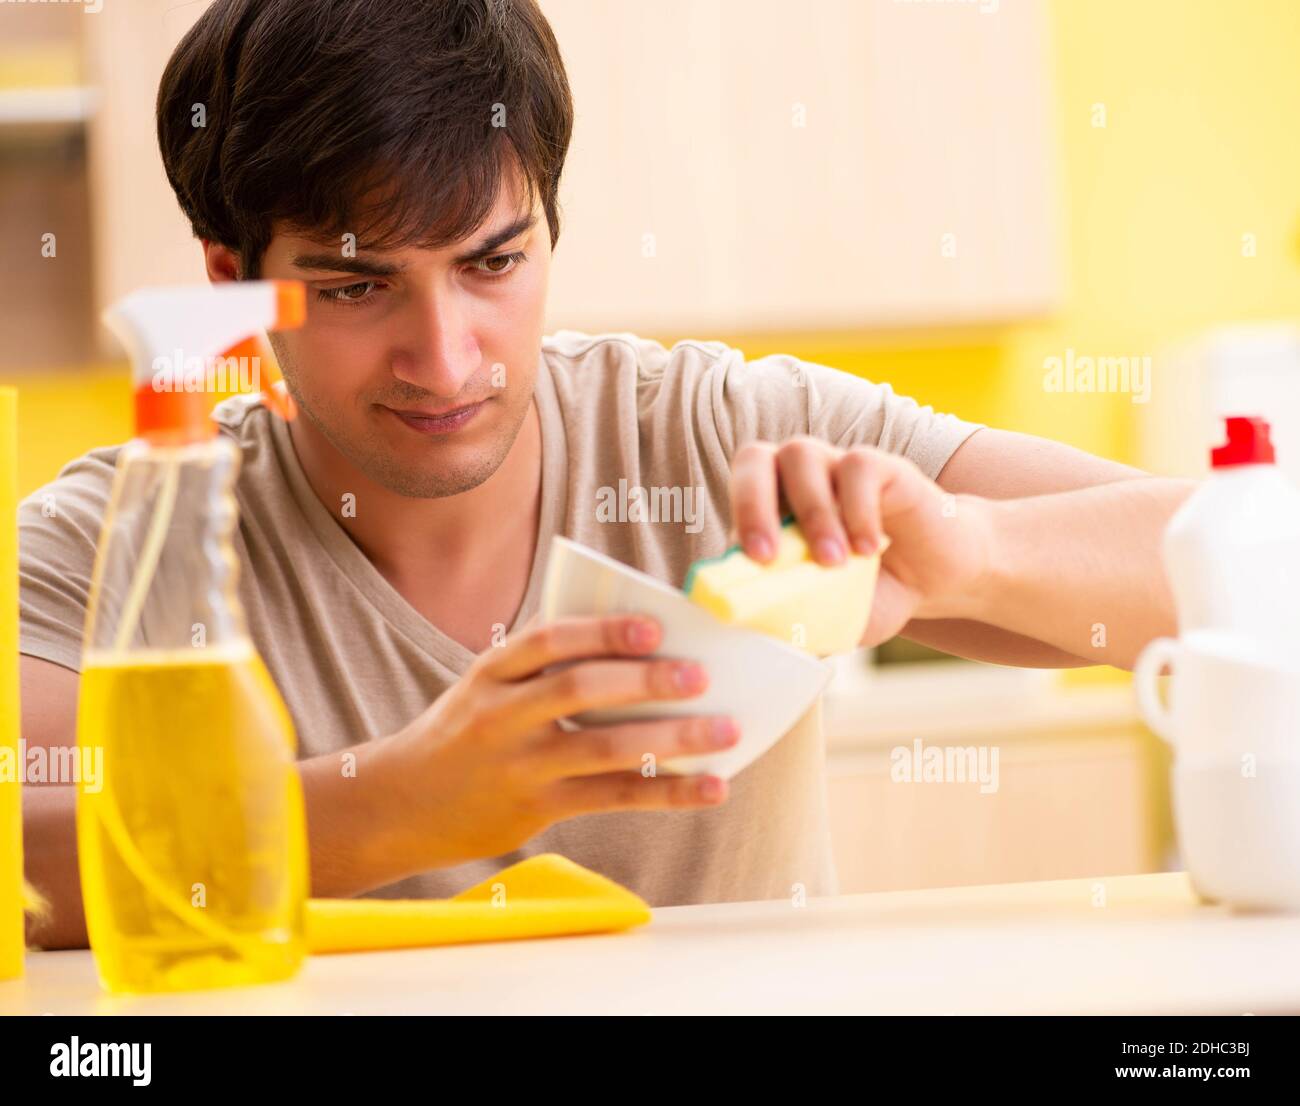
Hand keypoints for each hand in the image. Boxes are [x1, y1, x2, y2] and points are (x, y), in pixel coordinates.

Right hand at [381, 615, 737, 868]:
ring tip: (725, 730)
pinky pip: (613, 798)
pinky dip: (667, 792)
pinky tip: (710, 787)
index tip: (653, 625)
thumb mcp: (486, 684)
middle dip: (645, 680)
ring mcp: (518, 766)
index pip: (548, 640)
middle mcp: (500, 715)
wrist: (399, 803)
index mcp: (491, 670)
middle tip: (701, 675)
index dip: (602, 631)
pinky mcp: (537, 809)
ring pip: (603, 749)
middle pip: (579, 690)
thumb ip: (544, 662)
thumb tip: (640, 640)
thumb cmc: (464, 730)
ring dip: (671, 739)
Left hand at [728, 437, 992, 644]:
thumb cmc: (872, 594)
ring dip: (811, 513)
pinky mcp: (881, 465)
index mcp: (772, 508)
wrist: (938, 578)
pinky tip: (868, 549)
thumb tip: (757, 644)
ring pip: (802, 455)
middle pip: (755, 460)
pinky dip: (857, 508)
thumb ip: (794, 620)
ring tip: (833, 564)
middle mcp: (796, 478)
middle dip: (751, 506)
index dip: (734, 527)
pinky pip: (857, 465)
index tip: (748, 570)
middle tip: (766, 556)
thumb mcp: (828, 615)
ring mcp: (836, 466)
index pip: (736, 498)